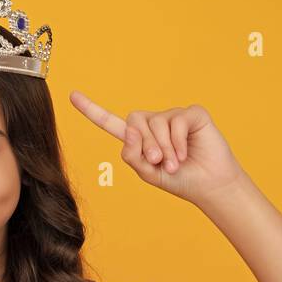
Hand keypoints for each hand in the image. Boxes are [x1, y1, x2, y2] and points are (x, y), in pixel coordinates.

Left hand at [69, 91, 244, 205]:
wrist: (209, 185)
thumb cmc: (179, 179)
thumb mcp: (148, 173)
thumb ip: (133, 155)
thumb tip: (131, 130)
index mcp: (138, 138)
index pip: (111, 123)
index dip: (92, 111)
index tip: (72, 96)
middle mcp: (154, 123)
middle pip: (135, 121)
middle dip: (145, 145)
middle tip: (158, 162)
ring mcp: (173, 116)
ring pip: (156, 123)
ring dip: (164, 148)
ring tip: (176, 163)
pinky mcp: (192, 113)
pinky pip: (176, 121)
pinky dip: (178, 141)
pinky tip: (185, 153)